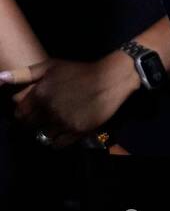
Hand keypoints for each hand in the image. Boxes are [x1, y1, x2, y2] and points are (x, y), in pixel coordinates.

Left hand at [2, 53, 138, 147]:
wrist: (109, 80)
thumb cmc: (78, 71)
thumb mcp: (50, 66)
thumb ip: (24, 74)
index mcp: (40, 94)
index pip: (20, 114)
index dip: (24, 114)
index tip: (31, 112)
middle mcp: (49, 110)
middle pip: (30, 127)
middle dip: (33, 124)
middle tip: (43, 118)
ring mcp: (63, 122)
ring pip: (44, 136)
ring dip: (46, 132)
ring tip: (56, 124)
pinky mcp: (77, 132)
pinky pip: (58, 144)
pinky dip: (58, 140)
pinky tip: (64, 130)